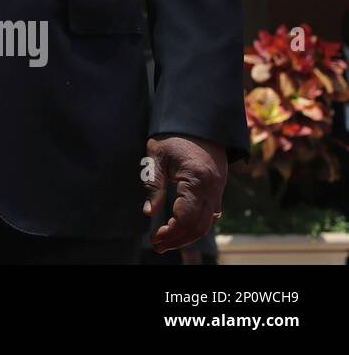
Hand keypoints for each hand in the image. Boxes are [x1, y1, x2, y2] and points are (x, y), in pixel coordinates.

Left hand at [143, 134, 227, 253]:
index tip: (154, 238)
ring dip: (187, 236)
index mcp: (196, 179)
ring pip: (206, 223)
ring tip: (166, 242)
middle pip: (199, 226)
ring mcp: (218, 190)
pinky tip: (182, 230)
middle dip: (178, 239)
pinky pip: (211, 215)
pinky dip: (197, 226)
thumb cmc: (174, 136)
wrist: (199, 122)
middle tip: (158, 246)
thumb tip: (149, 212)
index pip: (186, 217)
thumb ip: (153, 184)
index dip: (171, 232)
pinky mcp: (217, 190)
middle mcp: (212, 188)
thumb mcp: (157, 156)